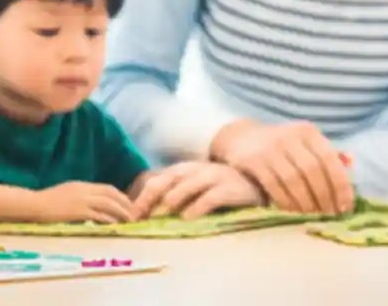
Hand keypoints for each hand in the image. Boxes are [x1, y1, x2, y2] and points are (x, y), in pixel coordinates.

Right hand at [34, 182, 136, 223]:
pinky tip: (115, 225)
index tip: (127, 204)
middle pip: (111, 194)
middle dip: (124, 203)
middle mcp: (84, 190)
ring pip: (108, 204)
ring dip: (121, 212)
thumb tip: (91, 201)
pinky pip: (98, 215)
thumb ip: (79, 194)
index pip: (107, 188)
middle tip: (133, 213)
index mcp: (81, 185)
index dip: (119, 196)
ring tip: (128, 221)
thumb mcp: (66, 192)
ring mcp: (81, 201)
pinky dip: (109, 219)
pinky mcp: (78, 212)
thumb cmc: (45, 201)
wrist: (33, 204)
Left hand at [133, 162, 264, 219]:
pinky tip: (188, 219)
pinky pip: (211, 197)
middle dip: (151, 198)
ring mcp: (215, 176)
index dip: (142, 197)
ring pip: (188, 185)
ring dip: (172, 201)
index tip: (130, 216)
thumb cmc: (221, 188)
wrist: (257, 183)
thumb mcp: (195, 188)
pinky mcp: (231, 188)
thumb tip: (147, 213)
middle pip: (168, 179)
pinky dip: (198, 207)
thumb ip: (174, 195)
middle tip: (140, 217)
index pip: (158, 180)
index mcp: (185, 170)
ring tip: (160, 217)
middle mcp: (197, 170)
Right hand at [210, 120, 352, 213]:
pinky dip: (286, 202)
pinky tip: (292, 212)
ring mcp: (271, 147)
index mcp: (308, 132)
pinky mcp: (253, 160)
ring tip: (312, 217)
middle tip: (328, 216)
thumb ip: (324, 156)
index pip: (329, 159)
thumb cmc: (280, 146)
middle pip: (313, 170)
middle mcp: (290, 136)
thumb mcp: (303, 144)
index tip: (345, 207)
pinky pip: (274, 185)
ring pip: (294, 180)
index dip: (340, 185)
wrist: (241, 138)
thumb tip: (350, 169)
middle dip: (323, 197)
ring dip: (305, 203)